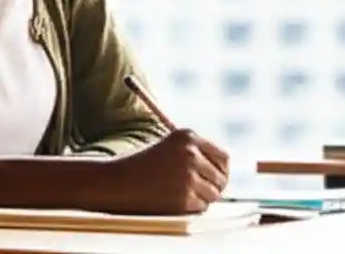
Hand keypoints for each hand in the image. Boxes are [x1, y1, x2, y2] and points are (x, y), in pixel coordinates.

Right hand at [89, 129, 229, 214]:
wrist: (117, 181)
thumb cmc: (144, 165)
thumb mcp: (171, 147)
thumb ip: (197, 153)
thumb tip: (226, 171)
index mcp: (188, 136)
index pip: (223, 157)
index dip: (221, 171)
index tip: (215, 179)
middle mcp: (191, 153)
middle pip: (222, 178)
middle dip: (213, 186)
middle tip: (198, 190)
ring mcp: (188, 176)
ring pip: (214, 194)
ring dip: (202, 198)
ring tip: (182, 193)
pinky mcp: (184, 197)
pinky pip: (201, 207)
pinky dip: (192, 207)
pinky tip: (174, 200)